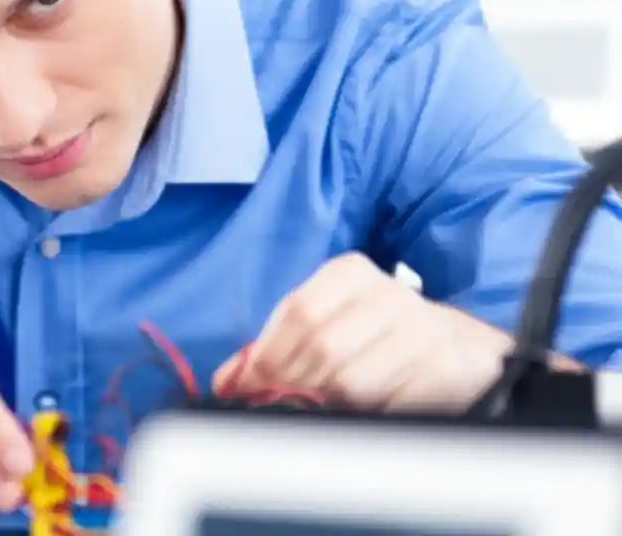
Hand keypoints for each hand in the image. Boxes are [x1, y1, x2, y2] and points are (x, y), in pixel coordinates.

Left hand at [212, 253, 514, 412]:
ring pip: (350, 381)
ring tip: (329, 408)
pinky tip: (370, 411)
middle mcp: (390, 294)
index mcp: (350, 274)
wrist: (463, 352)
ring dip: (329, 405)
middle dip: (290, 385)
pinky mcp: (446, 369)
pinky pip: (387, 405)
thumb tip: (227, 380)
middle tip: (281, 407)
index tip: (247, 386)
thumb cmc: (380, 341)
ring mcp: (422, 330)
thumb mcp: (327, 328)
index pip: (298, 312)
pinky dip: (367, 416)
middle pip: (320, 347)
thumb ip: (277, 349)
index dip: (267, 354)